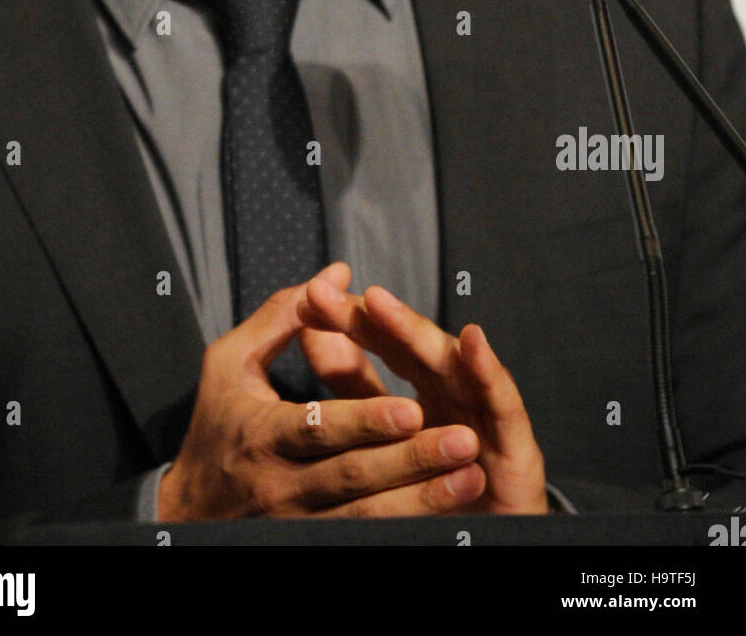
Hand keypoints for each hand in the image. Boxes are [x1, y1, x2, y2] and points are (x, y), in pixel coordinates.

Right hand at [158, 265, 486, 520]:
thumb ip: (282, 315)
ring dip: (422, 499)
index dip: (367, 421)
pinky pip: (366, 539)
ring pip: (368, 516)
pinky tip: (446, 514)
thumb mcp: (231, 362)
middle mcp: (282, 485)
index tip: (413, 409)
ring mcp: (299, 524)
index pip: (320, 428)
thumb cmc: (217, 423)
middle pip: (354, 475)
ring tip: (471, 478)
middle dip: (412, 460)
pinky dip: (407, 527)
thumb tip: (337, 274)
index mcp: (263, 433)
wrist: (188, 514)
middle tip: (466, 441)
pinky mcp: (312, 546)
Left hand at [298, 266, 547, 514]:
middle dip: (373, 314)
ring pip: (450, 364)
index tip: (311, 295)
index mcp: (427, 386)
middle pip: (413, 346)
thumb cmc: (445, 483)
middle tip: (329, 288)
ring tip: (378, 302)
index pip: (386, 345)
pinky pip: (502, 403)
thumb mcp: (391, 433)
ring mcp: (487, 413)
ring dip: (415, 331)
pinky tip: (472, 339)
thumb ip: (354, 384)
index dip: (351, 319)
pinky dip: (488, 368)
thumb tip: (310, 336)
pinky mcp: (517, 446)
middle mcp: (456, 391)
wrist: (495, 540)